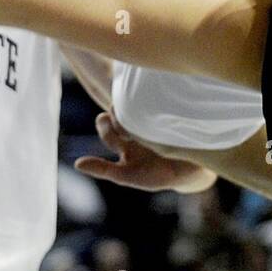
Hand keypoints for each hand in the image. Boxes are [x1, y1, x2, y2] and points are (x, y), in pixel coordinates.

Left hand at [75, 110, 216, 193]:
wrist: (195, 171)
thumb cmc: (159, 175)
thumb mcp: (129, 175)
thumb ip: (104, 169)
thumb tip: (77, 164)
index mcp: (124, 139)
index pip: (106, 124)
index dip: (106, 125)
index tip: (112, 127)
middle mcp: (134, 123)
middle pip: (117, 108)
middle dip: (116, 110)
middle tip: (124, 116)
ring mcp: (151, 115)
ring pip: (131, 99)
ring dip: (130, 102)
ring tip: (139, 109)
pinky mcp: (167, 109)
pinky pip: (154, 96)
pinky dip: (148, 95)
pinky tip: (151, 98)